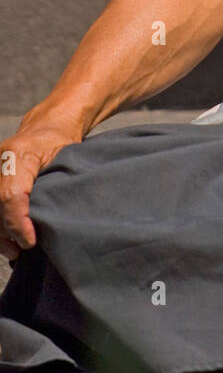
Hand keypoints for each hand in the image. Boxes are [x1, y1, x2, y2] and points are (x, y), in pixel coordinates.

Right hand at [0, 122, 79, 259]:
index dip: (18, 223)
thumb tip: (53, 224)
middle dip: (6, 232)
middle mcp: (0, 160)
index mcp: (19, 155)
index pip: (11, 196)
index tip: (30, 241)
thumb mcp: (67, 160)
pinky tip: (7, 236)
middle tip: (20, 250)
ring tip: (14, 249)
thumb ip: (57, 188)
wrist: (50, 122)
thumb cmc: (63, 140)